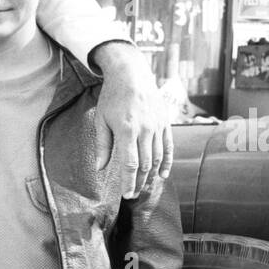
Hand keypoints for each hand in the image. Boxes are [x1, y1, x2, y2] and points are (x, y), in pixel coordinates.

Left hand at [91, 41, 173, 197]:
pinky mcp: (165, 122)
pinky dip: (167, 162)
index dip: (128, 182)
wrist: (131, 74)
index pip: (129, 163)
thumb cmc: (112, 97)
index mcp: (126, 130)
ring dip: (151, 175)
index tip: (126, 194)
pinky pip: (168, 146)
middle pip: (144, 164)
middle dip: (139, 182)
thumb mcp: (101, 120)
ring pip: (158, 158)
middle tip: (133, 194)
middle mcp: (145, 129)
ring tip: (144, 186)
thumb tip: (100, 168)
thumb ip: (103, 145)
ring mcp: (157, 126)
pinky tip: (162, 175)